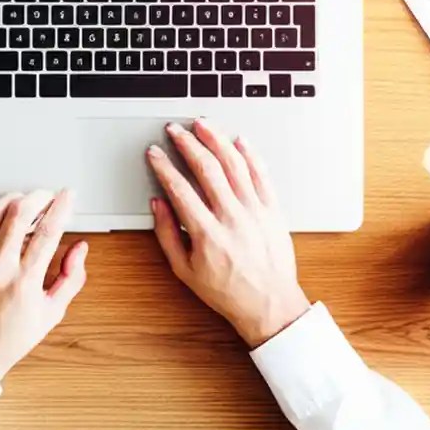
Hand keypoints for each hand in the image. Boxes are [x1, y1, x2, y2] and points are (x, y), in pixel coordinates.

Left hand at [0, 189, 87, 379]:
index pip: (48, 232)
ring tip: (23, 202)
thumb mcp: (53, 312)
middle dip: (38, 196)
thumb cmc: (11, 336)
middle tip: (46, 196)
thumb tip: (80, 249)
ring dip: (13, 199)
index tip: (68, 195)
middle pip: (19, 213)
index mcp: (25, 282)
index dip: (61, 207)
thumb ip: (71, 278)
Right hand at [147, 119, 309, 347]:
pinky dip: (250, 154)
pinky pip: (262, 174)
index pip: (180, 188)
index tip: (155, 153)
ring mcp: (256, 212)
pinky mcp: (274, 210)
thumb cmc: (227, 291)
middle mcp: (232, 218)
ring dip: (216, 139)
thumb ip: (167, 234)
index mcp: (208, 234)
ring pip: (235, 164)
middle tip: (175, 130)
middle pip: (207, 168)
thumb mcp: (184, 270)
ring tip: (203, 125)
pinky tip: (239, 140)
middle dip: (187, 143)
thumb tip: (157, 204)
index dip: (163, 166)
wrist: (269, 304)